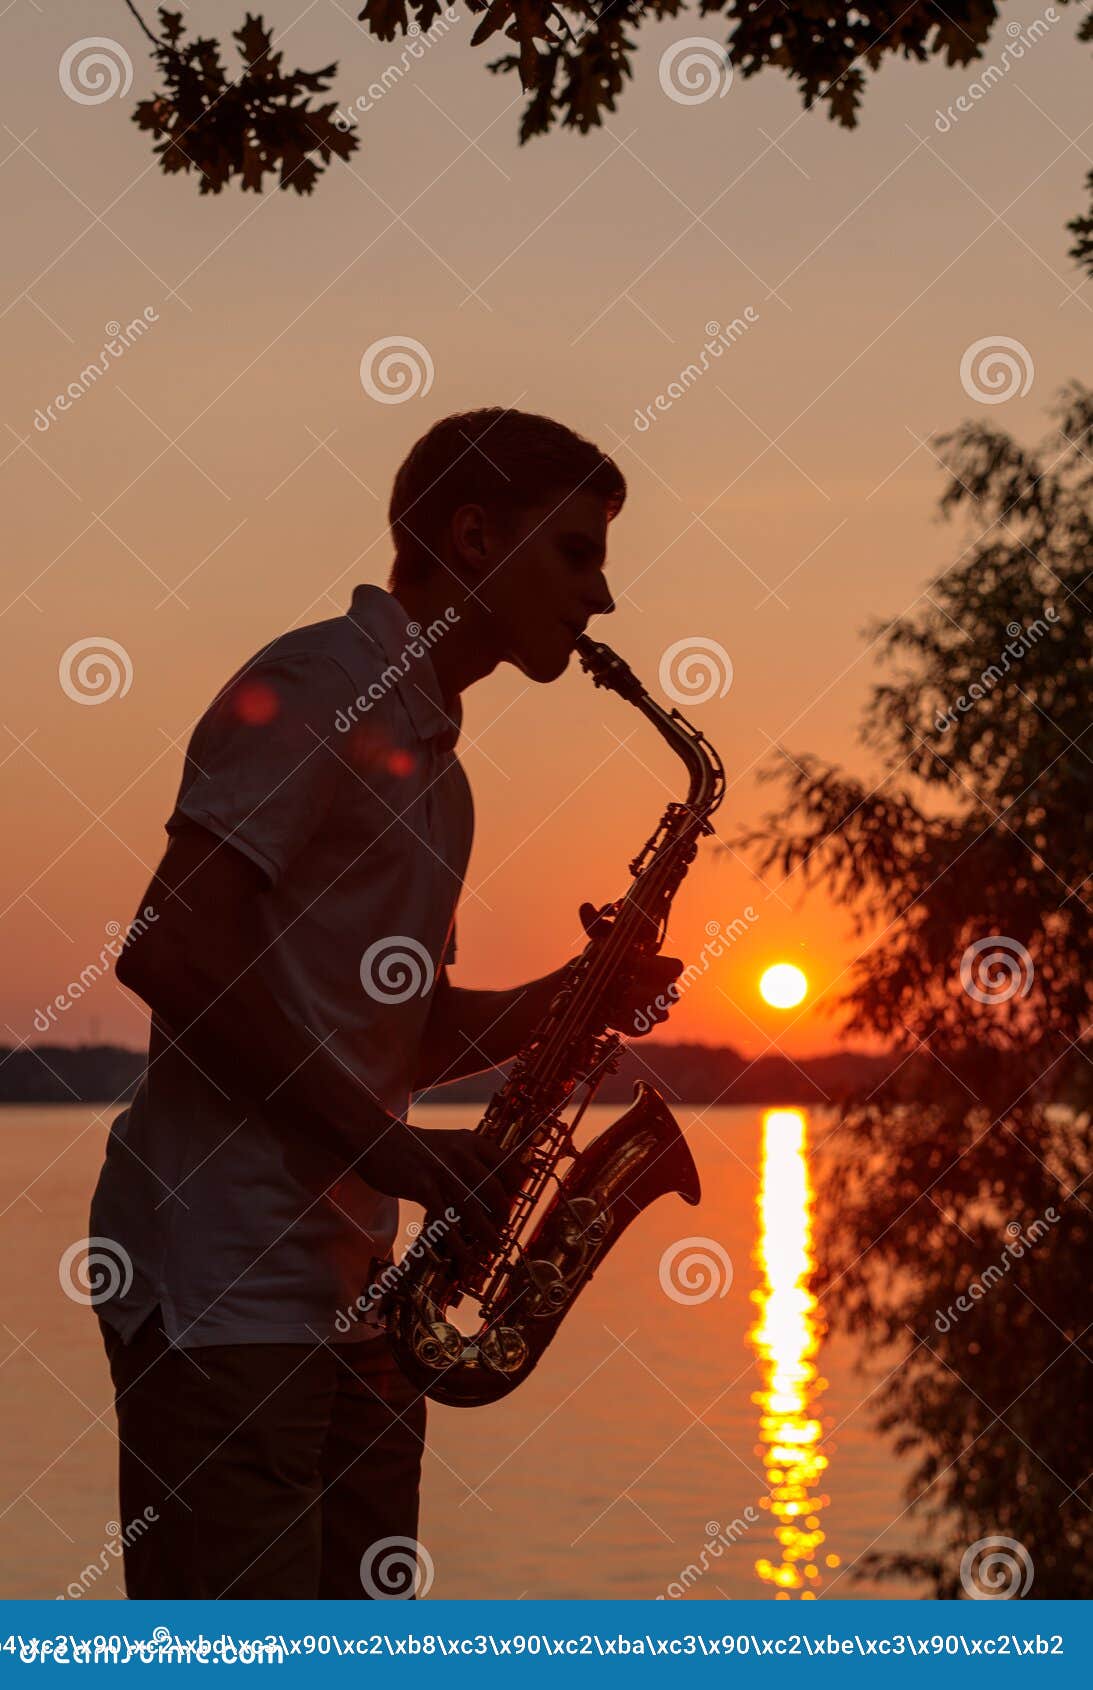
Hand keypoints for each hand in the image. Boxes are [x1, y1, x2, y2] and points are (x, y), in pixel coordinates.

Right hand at [359, 1120, 518, 1270]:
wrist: (376, 1138)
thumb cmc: (416, 1147)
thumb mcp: (449, 1143)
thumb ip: (470, 1159)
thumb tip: (493, 1189)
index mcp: (471, 1141)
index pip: (508, 1164)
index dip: (516, 1188)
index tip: (515, 1203)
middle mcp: (461, 1153)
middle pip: (495, 1190)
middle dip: (503, 1214)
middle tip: (503, 1229)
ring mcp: (441, 1170)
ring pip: (473, 1209)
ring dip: (487, 1233)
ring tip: (494, 1248)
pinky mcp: (422, 1187)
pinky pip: (446, 1221)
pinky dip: (458, 1243)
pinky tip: (465, 1256)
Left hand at [576, 902, 683, 1036]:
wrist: (593, 984)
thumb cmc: (603, 956)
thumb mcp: (600, 938)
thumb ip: (595, 923)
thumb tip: (584, 906)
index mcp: (660, 964)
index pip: (676, 967)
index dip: (659, 966)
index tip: (633, 962)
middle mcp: (663, 987)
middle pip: (672, 994)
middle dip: (649, 992)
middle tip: (625, 989)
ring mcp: (655, 1009)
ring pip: (660, 1015)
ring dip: (638, 1010)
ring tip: (614, 1004)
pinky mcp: (642, 1025)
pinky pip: (642, 1029)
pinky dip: (627, 1025)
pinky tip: (610, 1017)